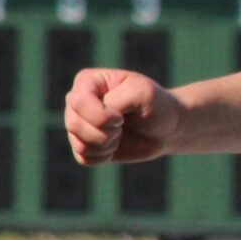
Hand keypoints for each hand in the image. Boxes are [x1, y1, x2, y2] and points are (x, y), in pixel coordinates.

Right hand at [65, 68, 180, 164]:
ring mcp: (78, 123)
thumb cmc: (155, 105)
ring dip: (107, 145)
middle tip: (123, 125)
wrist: (165, 129)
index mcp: (87, 81)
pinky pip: (83, 158)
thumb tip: (96, 120)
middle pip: (74, 124)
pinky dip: (104, 157)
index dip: (101, 116)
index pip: (78, 101)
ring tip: (121, 134)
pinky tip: (116, 146)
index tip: (123, 116)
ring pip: (79, 144)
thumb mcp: (142, 93)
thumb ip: (116, 100)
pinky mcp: (83, 144)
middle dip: (106, 133)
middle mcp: (77, 101)